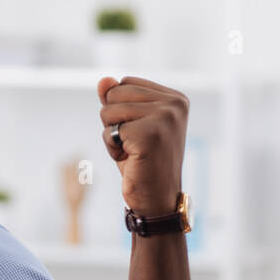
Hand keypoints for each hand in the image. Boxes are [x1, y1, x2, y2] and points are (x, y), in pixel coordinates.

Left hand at [98, 76, 188, 214]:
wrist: (157, 199)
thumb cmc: (142, 162)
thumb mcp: (128, 126)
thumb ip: (117, 100)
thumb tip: (103, 80)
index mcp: (175, 99)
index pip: (125, 83)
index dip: (121, 110)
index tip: (139, 133)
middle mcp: (174, 104)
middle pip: (115, 93)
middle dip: (113, 121)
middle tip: (134, 145)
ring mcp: (165, 118)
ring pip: (109, 110)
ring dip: (112, 135)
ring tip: (133, 152)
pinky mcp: (150, 134)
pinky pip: (110, 131)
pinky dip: (112, 149)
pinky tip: (131, 160)